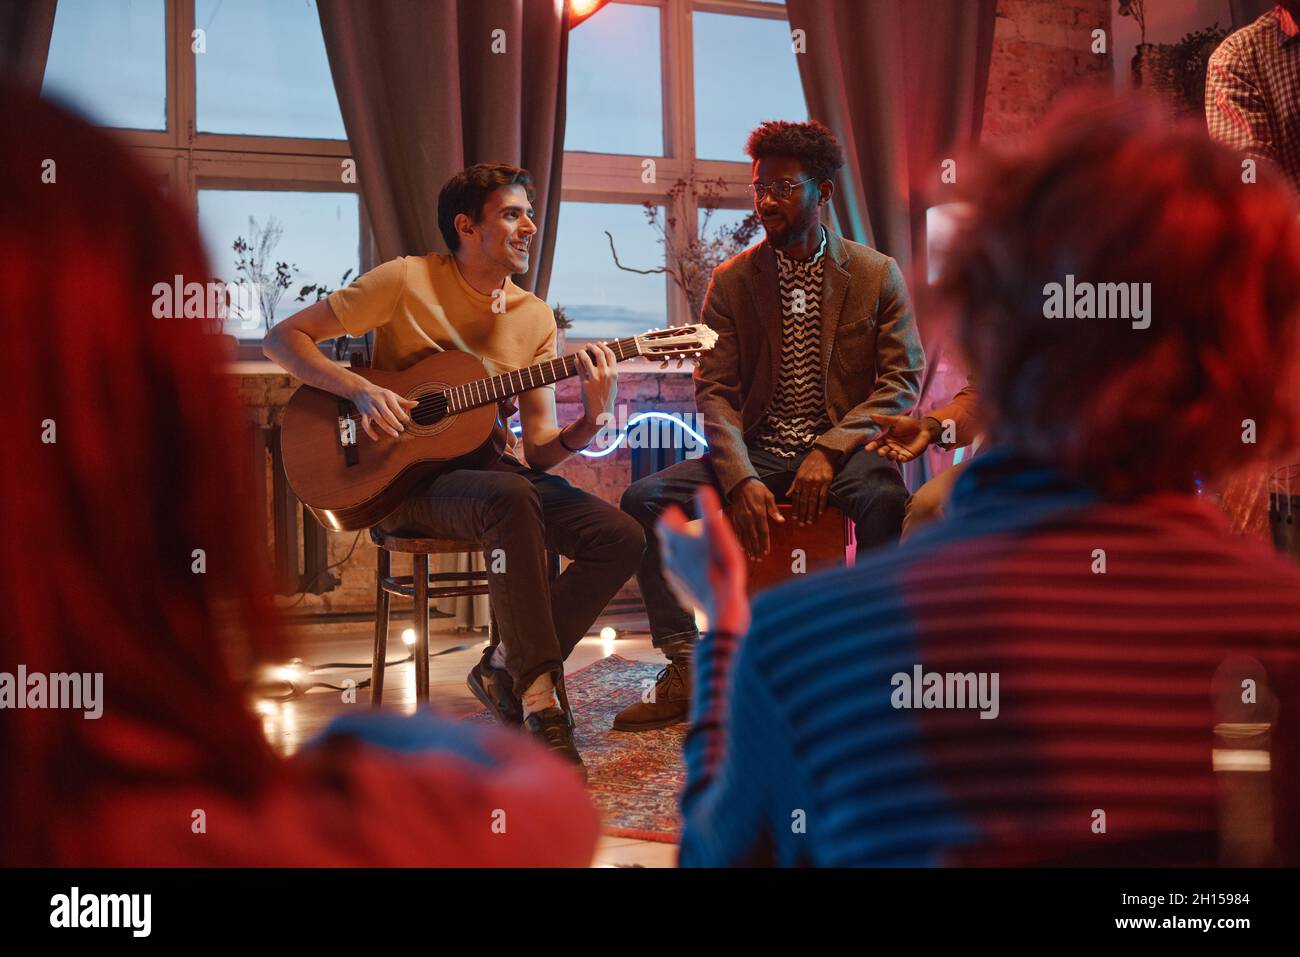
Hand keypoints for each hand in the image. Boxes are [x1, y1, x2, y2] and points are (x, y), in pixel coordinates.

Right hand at [349, 379, 418, 439]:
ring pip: (378, 419)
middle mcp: (377, 401)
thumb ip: (404, 402)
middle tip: (402, 429)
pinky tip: (376, 438)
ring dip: (386, 428)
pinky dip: (370, 431)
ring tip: (395, 434)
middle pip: (386, 414)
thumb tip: (417, 404)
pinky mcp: (363, 413)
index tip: (407, 420)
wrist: (360, 389)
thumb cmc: (380, 394)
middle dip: (395, 423)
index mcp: (386, 395)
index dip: (401, 414)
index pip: (395, 406)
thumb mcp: (392, 395)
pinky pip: (365, 424)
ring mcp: (369, 408)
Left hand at [576, 343, 617, 425]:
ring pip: (587, 359)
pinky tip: (576, 360)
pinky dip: (577, 362)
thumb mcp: (613, 384)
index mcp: (614, 374)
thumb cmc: (607, 397)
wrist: (600, 412)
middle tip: (588, 346)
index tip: (599, 343)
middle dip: (593, 347)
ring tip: (580, 351)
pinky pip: (579, 368)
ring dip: (582, 352)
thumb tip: (607, 357)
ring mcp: (595, 379)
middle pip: (599, 354)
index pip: (610, 354)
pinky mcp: (585, 383)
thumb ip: (611, 371)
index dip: (604, 346)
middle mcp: (605, 374)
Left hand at [658, 486, 749, 634]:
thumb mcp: (718, 533)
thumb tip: (703, 489)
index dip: (670, 516)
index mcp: (676, 543)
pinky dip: (687, 570)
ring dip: (682, 552)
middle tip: (690, 527)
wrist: (722, 606)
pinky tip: (700, 571)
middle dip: (677, 532)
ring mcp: (674, 578)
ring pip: (673, 559)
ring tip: (696, 548)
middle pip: (668, 541)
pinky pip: (680, 576)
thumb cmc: (721, 567)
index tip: (678, 512)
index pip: (664, 523)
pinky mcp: (681, 593)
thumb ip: (708, 510)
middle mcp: (670, 560)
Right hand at [726, 478, 783, 559]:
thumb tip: (781, 520)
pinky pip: (737, 531)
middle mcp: (749, 517)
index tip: (766, 552)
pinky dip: (740, 540)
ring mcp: (741, 518)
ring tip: (752, 557)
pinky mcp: (735, 518)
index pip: (763, 531)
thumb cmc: (757, 489)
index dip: (765, 543)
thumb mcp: (769, 496)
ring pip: (745, 536)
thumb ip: (774, 510)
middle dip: (756, 549)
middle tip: (759, 560)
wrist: (740, 483)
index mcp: (759, 512)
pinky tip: (742, 548)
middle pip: (753, 537)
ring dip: (748, 548)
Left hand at [788, 447, 834, 524]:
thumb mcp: (799, 472)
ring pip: (813, 501)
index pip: (796, 497)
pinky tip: (820, 513)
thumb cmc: (810, 463)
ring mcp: (817, 483)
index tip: (794, 518)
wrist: (824, 454)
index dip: (795, 509)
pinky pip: (823, 496)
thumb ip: (794, 485)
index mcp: (799, 480)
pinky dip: (821, 506)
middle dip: (802, 514)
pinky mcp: (826, 482)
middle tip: (802, 524)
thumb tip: (788, 495)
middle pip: (804, 501)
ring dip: (811, 513)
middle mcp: (807, 482)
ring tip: (809, 521)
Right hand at [864, 413, 934, 461]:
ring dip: (891, 456)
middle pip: (883, 451)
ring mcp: (899, 452)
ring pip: (891, 456)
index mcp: (887, 438)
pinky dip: (901, 459)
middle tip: (881, 452)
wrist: (924, 429)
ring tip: (893, 453)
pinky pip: (902, 459)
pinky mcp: (907, 456)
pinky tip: (901, 457)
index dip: (872, 446)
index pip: (877, 443)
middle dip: (881, 452)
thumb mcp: (897, 420)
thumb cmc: (909, 423)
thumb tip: (872, 415)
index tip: (867, 449)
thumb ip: (885, 420)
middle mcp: (891, 446)